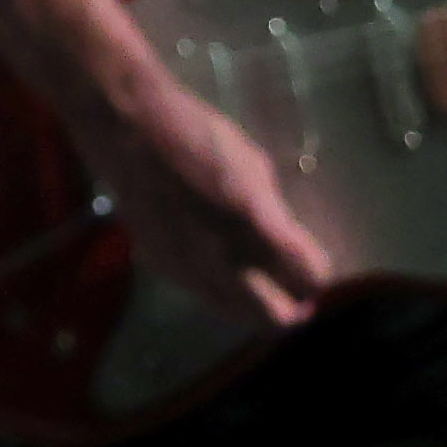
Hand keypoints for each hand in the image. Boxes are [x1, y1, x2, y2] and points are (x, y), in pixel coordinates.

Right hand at [73, 79, 332, 328]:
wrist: (128, 131)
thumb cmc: (198, 133)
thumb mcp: (252, 164)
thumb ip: (273, 212)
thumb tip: (287, 242)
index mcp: (255, 223)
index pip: (308, 275)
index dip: (318, 275)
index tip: (316, 267)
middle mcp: (225, 257)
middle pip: (277, 316)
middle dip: (295, 307)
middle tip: (299, 292)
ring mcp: (192, 268)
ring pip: (239, 315)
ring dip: (259, 307)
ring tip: (266, 287)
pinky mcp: (164, 268)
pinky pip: (207, 297)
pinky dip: (226, 295)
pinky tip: (226, 271)